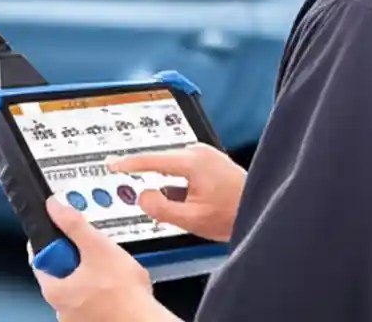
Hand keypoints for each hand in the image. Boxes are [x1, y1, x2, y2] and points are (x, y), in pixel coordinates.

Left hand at [32, 197, 175, 321]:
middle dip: (77, 258)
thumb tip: (55, 208)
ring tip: (110, 270)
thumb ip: (73, 224)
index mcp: (54, 290)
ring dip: (91, 276)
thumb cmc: (123, 294)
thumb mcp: (97, 247)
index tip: (63, 233)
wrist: (145, 321)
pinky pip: (93, 301)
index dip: (51, 241)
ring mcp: (77, 319)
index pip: (39, 259)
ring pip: (79, 287)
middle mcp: (61, 309)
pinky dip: (102, 292)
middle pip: (60, 273)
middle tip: (95, 251)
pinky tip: (117, 287)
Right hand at [108, 143, 245, 242]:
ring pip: (172, 169)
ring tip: (188, 209)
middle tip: (155, 203)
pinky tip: (193, 202)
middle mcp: (198, 152)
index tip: (112, 163)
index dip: (127, 163)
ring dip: (170, 187)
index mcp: (192, 161)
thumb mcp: (190, 219)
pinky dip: (180, 185)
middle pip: (161, 163)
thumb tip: (143, 197)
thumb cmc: (232, 213)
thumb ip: (160, 209)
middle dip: (154, 183)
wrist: (259, 207)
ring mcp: (205, 154)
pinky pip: (184, 170)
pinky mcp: (209, 161)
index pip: (150, 159)